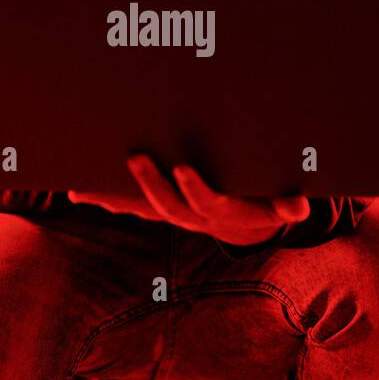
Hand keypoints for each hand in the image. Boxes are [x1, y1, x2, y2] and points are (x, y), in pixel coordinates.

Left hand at [68, 154, 309, 246]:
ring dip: (111, 198)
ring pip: (138, 207)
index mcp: (221, 211)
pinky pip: (128, 206)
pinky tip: (78, 190)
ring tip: (81, 188)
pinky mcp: (157, 208)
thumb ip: (288, 205)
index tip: (182, 168)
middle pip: (166, 205)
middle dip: (149, 183)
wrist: (246, 222)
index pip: (206, 202)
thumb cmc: (263, 201)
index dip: (194, 189)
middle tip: (134, 157)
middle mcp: (191, 217)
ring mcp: (171, 213)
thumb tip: (301, 207)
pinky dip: (105, 198)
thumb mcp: (279, 203)